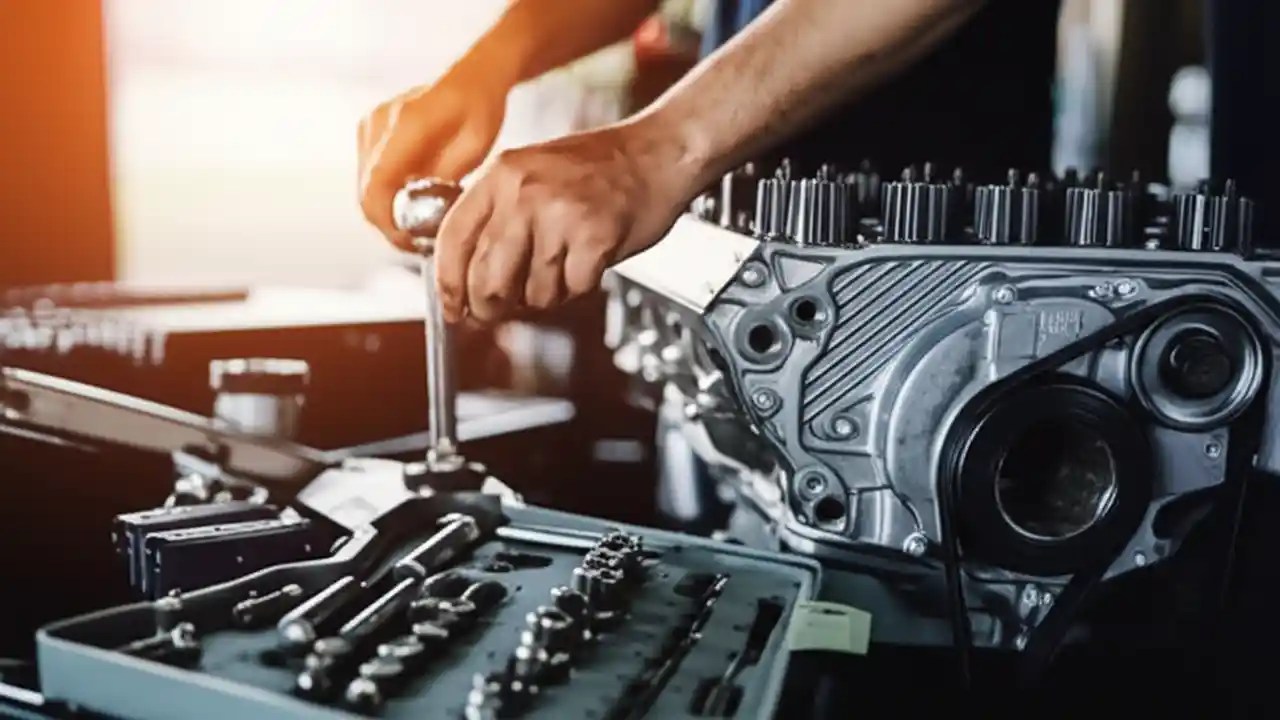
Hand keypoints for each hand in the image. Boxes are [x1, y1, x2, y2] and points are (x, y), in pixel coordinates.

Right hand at [359, 63, 509, 249]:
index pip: (378, 185)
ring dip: (386, 212)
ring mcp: (370, 126)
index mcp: (407, 125)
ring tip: (416, 225)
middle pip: (366, 192)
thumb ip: (444, 182)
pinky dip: (384, 195)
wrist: (472, 79)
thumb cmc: (480, 109)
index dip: (388, 222)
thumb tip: (423, 218)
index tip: (408, 241)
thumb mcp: (475, 150)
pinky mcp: (368, 132)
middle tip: (416, 243)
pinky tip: (409, 202)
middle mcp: (379, 123)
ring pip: (364, 188)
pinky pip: (368, 176)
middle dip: (388, 224)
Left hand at [435, 119, 696, 322]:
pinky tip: (587, 263)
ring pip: (532, 293)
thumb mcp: (533, 172)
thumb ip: (498, 214)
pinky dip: (578, 288)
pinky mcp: (594, 239)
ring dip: (546, 295)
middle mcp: (525, 192)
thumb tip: (468, 275)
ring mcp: (560, 215)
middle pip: (486, 279)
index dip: (448, 283)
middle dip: (490, 308)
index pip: (453, 238)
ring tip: (563, 267)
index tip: (452, 306)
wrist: (659, 152)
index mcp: (502, 173)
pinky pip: (571, 290)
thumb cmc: (602, 167)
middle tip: (500, 311)